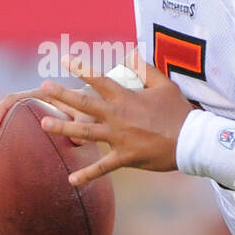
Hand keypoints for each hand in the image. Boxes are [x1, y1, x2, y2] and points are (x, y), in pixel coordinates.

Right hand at [0, 86, 98, 165]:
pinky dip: (1, 150)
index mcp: (38, 96)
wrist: (90, 105)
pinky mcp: (26, 128)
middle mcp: (27, 105)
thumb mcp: (88, 113)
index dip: (0, 111)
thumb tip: (78, 141)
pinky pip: (9, 138)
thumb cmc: (89, 107)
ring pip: (1, 130)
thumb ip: (83, 123)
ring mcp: (24, 118)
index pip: (12, 100)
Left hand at [36, 49, 194, 185]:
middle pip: (84, 103)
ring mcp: (119, 137)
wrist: (191, 141)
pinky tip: (71, 180)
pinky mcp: (125, 157)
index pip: (99, 80)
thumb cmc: (179, 112)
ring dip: (63, 127)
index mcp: (126, 98)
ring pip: (85, 132)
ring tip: (43, 123)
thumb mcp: (166, 86)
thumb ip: (147, 70)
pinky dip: (87, 174)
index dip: (81, 68)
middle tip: (43, 88)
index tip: (65, 59)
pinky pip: (102, 167)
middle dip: (62, 95)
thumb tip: (133, 54)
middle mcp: (118, 116)